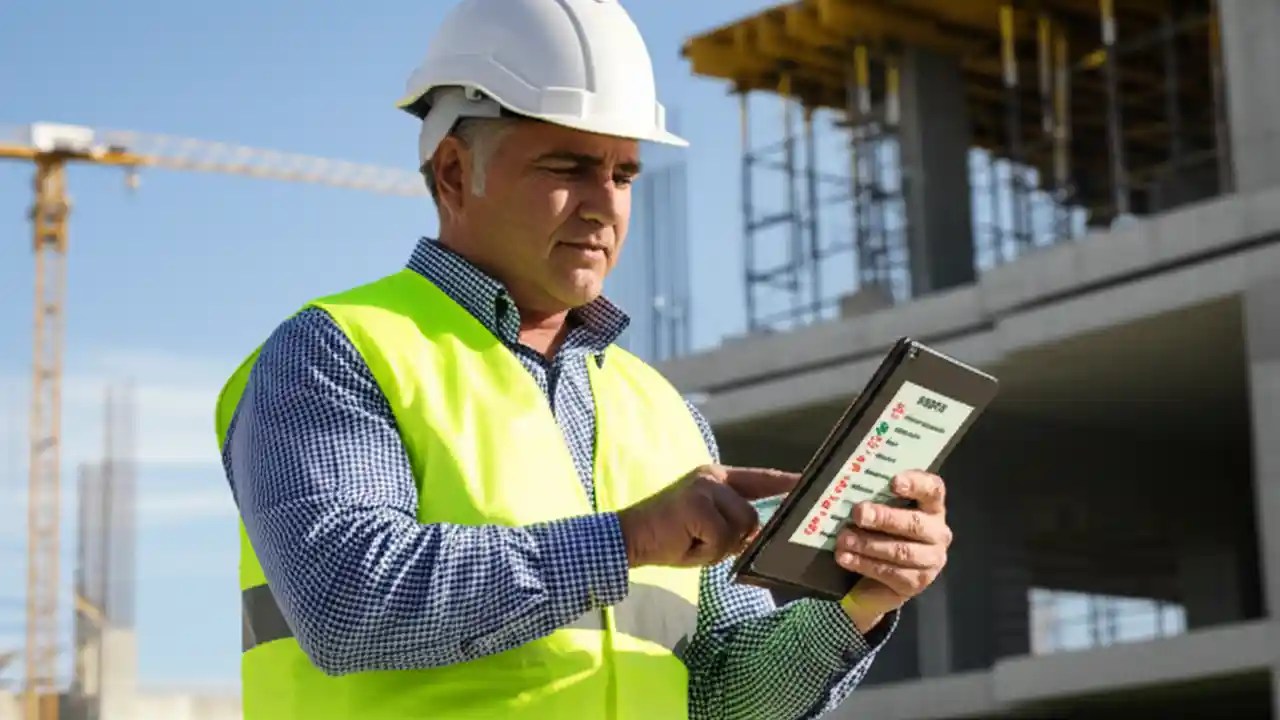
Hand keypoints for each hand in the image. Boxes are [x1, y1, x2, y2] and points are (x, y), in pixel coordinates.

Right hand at [618, 464, 798, 567]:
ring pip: (741, 527)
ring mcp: (705, 488)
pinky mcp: (697, 504)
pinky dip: (706, 550)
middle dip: (735, 539)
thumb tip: (761, 533)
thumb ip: (736, 526)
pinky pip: (722, 537)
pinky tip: (685, 543)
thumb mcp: (708, 530)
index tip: (811, 484)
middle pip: (753, 514)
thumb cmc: (669, 537)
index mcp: (717, 479)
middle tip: (701, 542)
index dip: (787, 483)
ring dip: (719, 547)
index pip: (761, 478)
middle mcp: (713, 477)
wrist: (630, 538)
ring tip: (692, 542)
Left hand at [834, 470, 951, 632]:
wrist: (882, 579)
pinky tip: (846, 559)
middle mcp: (937, 533)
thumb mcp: (881, 513)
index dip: (916, 484)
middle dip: (884, 518)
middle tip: (858, 514)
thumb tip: (848, 491)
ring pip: (901, 551)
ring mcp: (931, 560)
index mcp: (932, 507)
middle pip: (914, 523)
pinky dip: (865, 564)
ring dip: (868, 544)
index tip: (894, 482)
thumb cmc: (881, 533)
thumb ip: (876, 500)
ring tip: (844, 539)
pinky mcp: (916, 583)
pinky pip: (890, 573)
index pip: (933, 490)